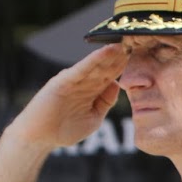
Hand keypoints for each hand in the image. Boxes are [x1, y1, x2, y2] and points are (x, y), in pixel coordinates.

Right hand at [2, 43, 125, 149]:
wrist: (40, 138)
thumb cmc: (65, 130)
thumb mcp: (94, 117)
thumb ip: (105, 102)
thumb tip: (117, 84)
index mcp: (92, 91)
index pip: (112, 75)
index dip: (125, 67)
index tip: (141, 57)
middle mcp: (84, 83)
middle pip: (106, 67)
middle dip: (121, 57)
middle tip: (137, 43)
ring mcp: (74, 81)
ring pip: (96, 65)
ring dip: (111, 54)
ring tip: (125, 43)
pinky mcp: (63, 81)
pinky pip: (82, 69)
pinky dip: (94, 60)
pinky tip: (107, 51)